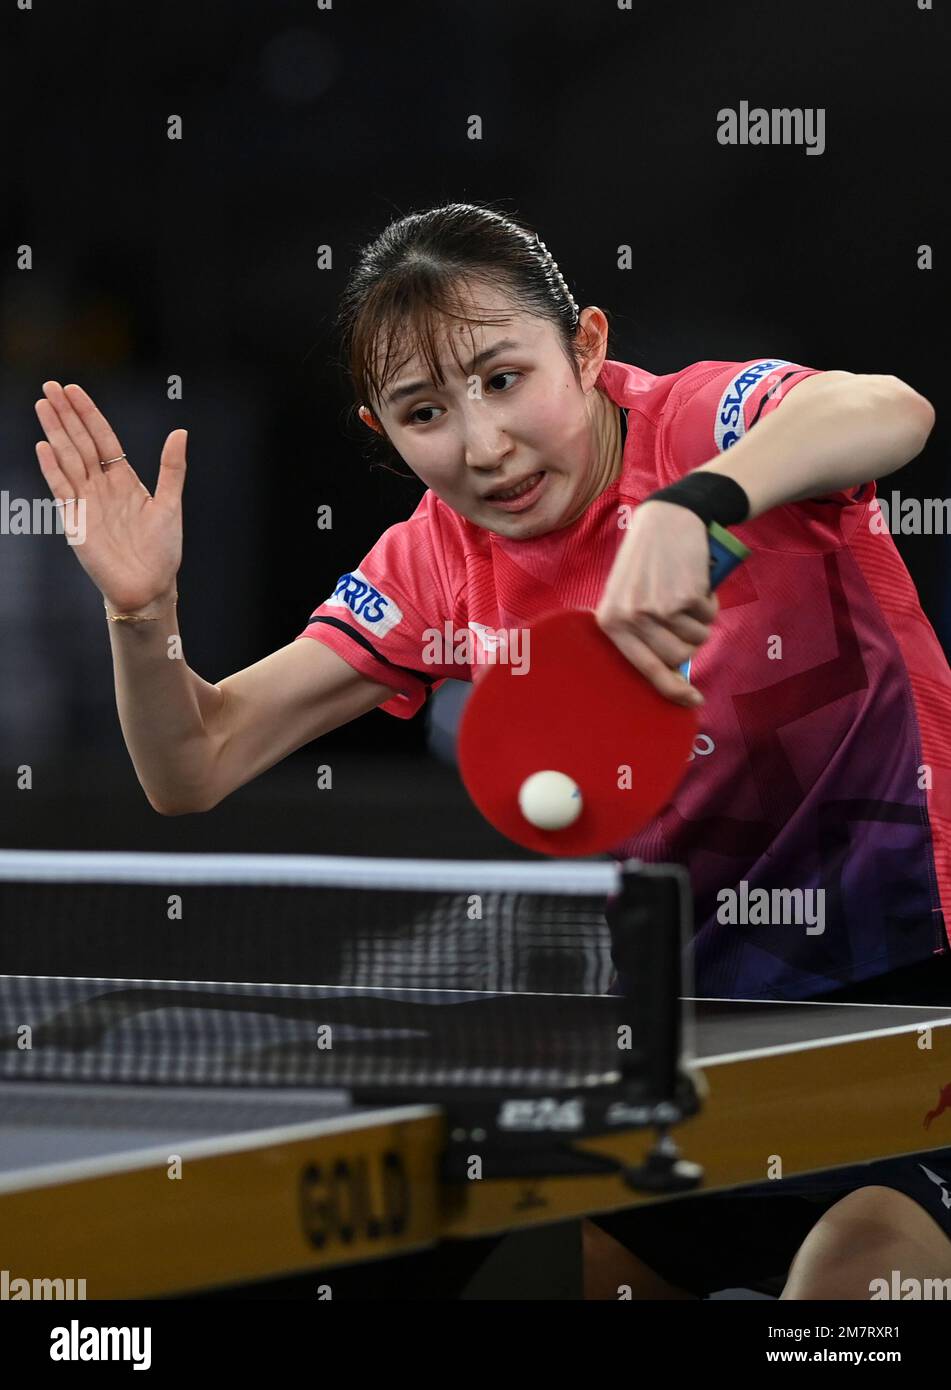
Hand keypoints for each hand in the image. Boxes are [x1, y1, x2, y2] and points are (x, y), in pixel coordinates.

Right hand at [34, 382, 185, 612]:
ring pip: (68, 459)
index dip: (88, 414)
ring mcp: (87, 502)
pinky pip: (62, 489)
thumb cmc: (162, 550)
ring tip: (43, 405)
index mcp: (123, 480)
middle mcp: (101, 487)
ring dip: (56, 432)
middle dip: (66, 414)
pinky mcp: (77, 521)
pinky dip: (53, 468)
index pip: (102, 438)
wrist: (150, 586)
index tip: (74, 390)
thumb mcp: (170, 503)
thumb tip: (180, 431)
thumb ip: (172, 468)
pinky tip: (44, 446)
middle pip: (80, 442)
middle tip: (51, 385)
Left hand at [595, 500, 718, 705]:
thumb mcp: (629, 596)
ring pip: (697, 639)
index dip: (672, 691)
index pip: (644, 670)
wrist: (667, 520)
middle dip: (689, 642)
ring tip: (688, 596)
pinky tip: (696, 582)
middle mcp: (632, 618)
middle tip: (687, 618)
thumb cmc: (647, 562)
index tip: (693, 702)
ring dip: (701, 622)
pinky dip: (710, 603)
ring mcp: (659, 608)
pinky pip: (709, 617)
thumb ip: (641, 632)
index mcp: (611, 622)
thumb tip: (673, 674)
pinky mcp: (685, 595)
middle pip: (677, 658)